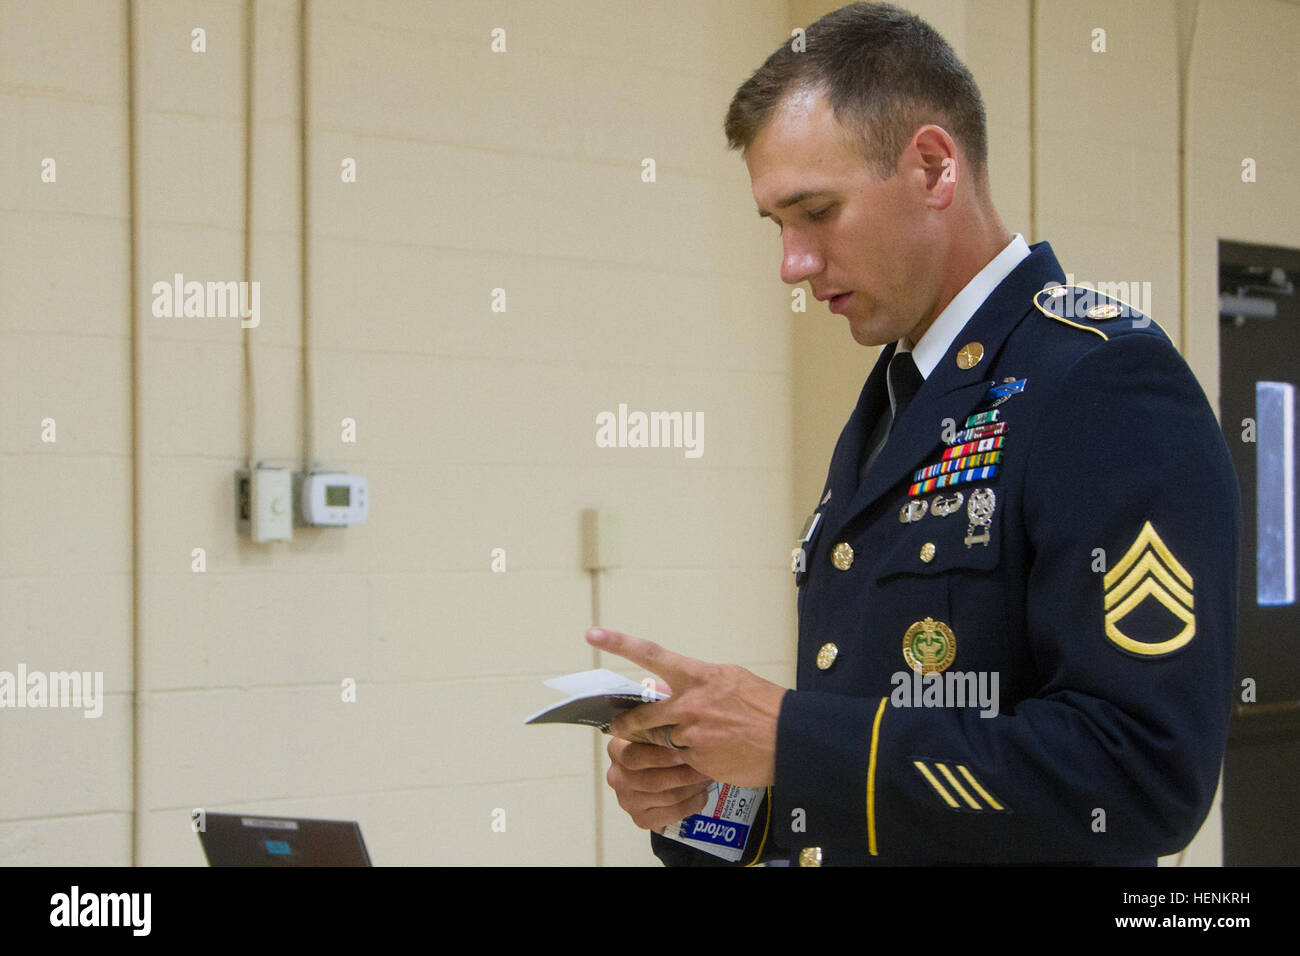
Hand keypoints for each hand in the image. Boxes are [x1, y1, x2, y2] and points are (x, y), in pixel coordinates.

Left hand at [586, 626, 787, 786]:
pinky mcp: (698, 761)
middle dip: (625, 725)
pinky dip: (689, 760)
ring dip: (666, 744)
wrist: (790, 739)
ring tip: (691, 742)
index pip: (651, 655)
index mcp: (698, 676)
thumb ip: (695, 683)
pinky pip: (681, 761)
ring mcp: (692, 735)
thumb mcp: (729, 680)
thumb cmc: (764, 705)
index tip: (593, 633)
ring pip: (661, 742)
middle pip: (641, 716)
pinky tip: (711, 755)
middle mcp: (689, 704)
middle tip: (616, 728)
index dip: (619, 643)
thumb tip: (665, 688)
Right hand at [605, 736, 712, 832]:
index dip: (663, 755)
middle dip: (685, 772)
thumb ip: (660, 727)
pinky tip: (702, 794)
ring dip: (692, 786)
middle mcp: (617, 778)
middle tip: (706, 763)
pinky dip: (691, 804)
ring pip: (667, 797)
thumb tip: (677, 715)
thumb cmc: (658, 746)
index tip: (686, 748)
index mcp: (616, 751)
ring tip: (708, 775)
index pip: (635, 756)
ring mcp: (628, 801)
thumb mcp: (653, 731)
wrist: (656, 775)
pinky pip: (672, 814)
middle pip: (654, 780)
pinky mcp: (641, 819)